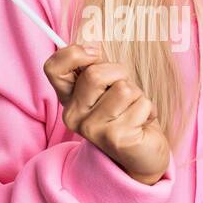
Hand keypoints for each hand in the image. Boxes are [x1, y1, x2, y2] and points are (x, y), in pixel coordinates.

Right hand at [42, 43, 170, 185]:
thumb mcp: (107, 87)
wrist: (141, 155)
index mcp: (68, 99)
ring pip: (124, 88)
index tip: (95, 55)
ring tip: (133, 110)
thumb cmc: (125, 113)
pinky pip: (141, 104)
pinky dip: (148, 109)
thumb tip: (94, 47)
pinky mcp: (117, 138)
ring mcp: (94, 129)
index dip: (75, 53)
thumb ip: (96, 67)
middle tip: (125, 93)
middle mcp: (74, 115)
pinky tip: (141, 124)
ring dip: (138, 95)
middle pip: (95, 74)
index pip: (53, 67)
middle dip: (120, 74)